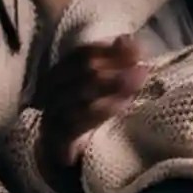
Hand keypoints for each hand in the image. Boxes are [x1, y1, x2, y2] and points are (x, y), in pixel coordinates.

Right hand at [36, 37, 147, 172]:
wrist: (60, 153)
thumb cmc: (82, 113)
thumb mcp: (98, 86)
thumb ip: (111, 63)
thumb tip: (128, 39)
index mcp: (59, 72)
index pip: (82, 53)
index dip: (111, 50)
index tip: (138, 49)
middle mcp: (51, 88)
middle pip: (84, 71)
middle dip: (116, 66)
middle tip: (142, 66)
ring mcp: (52, 111)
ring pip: (83, 93)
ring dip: (114, 86)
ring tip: (137, 82)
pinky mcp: (57, 135)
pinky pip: (80, 120)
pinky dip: (104, 110)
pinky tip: (123, 104)